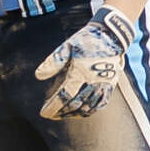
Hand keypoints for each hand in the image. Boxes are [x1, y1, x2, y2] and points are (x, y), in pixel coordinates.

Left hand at [34, 4, 136, 118]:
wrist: (110, 35)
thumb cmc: (86, 40)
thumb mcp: (67, 46)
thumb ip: (53, 62)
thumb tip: (38, 76)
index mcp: (81, 72)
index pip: (65, 95)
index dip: (54, 106)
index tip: (44, 113)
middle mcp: (94, 81)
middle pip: (76, 104)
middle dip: (61, 112)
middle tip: (51, 115)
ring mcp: (104, 85)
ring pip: (89, 107)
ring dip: (74, 114)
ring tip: (62, 115)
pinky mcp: (111, 85)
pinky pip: (100, 104)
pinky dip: (89, 111)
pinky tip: (80, 112)